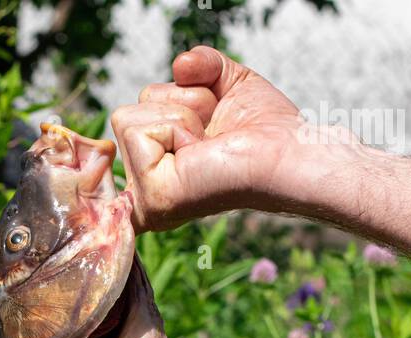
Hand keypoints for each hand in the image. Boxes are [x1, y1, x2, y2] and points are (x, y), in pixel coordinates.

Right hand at [112, 45, 306, 230]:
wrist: (286, 149)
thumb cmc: (262, 126)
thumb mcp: (223, 81)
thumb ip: (198, 64)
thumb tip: (179, 65)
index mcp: (157, 172)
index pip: (125, 122)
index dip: (152, 115)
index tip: (193, 135)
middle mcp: (145, 192)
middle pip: (124, 113)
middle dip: (174, 103)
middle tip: (210, 133)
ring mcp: (145, 200)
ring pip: (127, 119)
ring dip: (178, 115)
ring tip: (208, 143)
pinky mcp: (152, 198)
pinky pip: (137, 131)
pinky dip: (175, 127)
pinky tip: (201, 151)